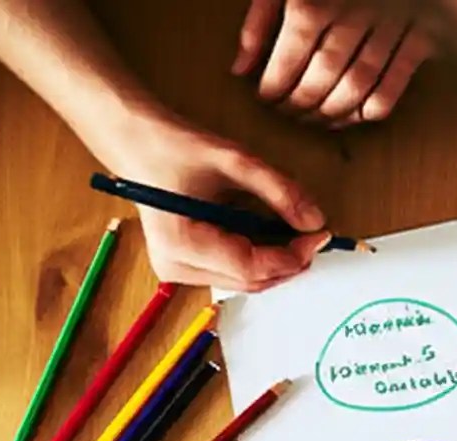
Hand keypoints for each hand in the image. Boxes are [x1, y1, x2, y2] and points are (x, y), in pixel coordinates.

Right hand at [101, 116, 327, 290]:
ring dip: (276, 260)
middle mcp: (176, 267)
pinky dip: (259, 256)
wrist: (135, 142)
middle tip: (313, 232)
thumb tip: (316, 222)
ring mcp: (177, 271)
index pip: (252, 268)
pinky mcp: (184, 267)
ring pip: (246, 280)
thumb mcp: (234, 160)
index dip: (293, 256)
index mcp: (182, 245)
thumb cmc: (176, 147)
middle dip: (289, 260)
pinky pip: (233, 271)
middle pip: (252, 281)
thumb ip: (279, 191)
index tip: (321, 235)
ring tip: (292, 229)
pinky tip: (268, 231)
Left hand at [232, 0, 433, 127]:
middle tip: (288, 116)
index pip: (288, 61)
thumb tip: (240, 69)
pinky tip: (353, 116)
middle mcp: (351, 14)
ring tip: (315, 120)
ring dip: (332, 113)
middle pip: (322, 78)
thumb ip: (259, 18)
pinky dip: (372, 110)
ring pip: (357, 86)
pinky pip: (394, 86)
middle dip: (301, 106)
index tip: (266, 100)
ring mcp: (390, 26)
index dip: (274, 89)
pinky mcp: (420, 36)